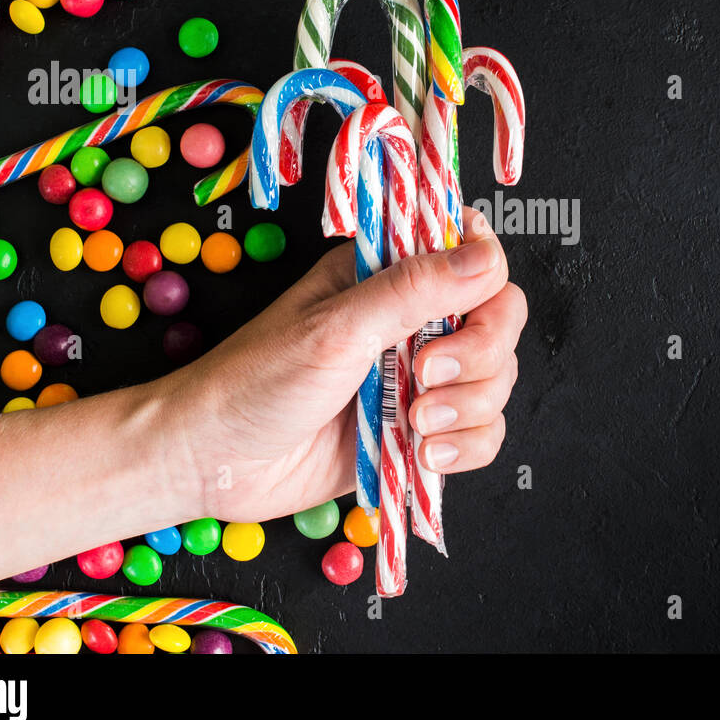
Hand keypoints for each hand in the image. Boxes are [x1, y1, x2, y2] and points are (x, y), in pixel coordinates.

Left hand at [163, 208, 526, 522]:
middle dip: (477, 356)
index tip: (455, 313)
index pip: (475, 255)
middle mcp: (412, 320)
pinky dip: (466, 447)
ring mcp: (420, 378)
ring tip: (416, 426)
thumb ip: (414, 290)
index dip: (484, 280)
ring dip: (469, 408)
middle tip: (424, 377)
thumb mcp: (336, 327)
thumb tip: (485, 256)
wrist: (218, 464)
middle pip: (500, 320)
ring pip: (496, 380)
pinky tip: (426, 454)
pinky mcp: (421, 429)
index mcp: (389, 273)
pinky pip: (482, 433)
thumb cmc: (256, 382)